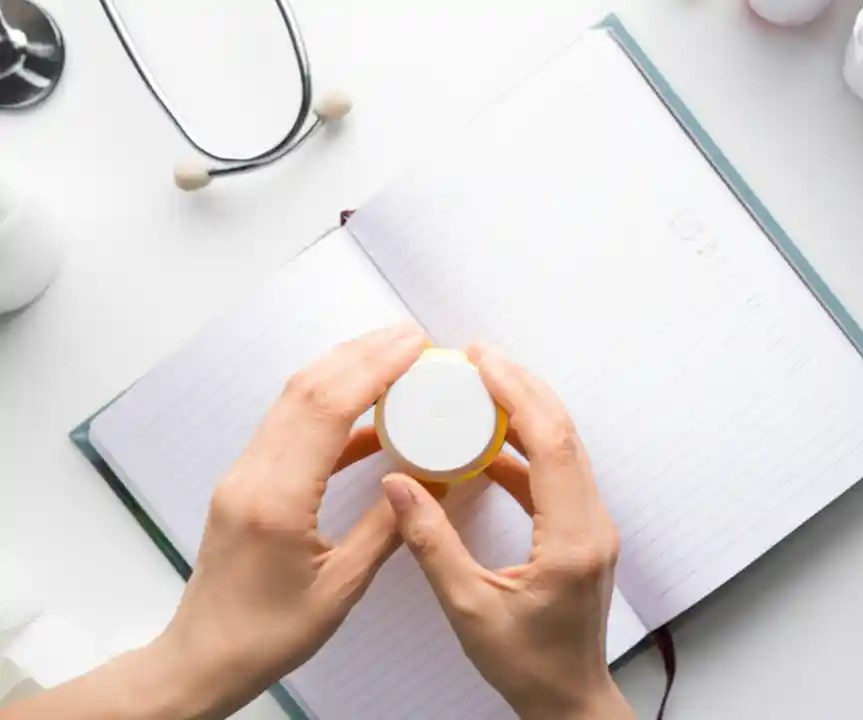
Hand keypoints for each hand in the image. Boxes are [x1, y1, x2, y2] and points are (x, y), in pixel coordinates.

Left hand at [150, 323, 427, 715]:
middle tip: (412, 337)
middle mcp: (252, 474)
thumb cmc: (266, 635)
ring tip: (396, 358)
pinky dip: (332, 408)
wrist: (204, 658)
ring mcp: (244, 474)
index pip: (326, 409)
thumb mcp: (342, 587)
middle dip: (361, 353)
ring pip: (294, 400)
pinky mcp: (247, 481)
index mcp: (276, 500)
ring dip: (344, 370)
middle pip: (306, 388)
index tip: (413, 346)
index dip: (372, 368)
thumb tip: (432, 481)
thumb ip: (389, 528)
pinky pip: (291, 427)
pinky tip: (372, 417)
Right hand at [381, 344, 632, 719]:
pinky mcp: (582, 532)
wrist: (569, 699)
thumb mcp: (469, 608)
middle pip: (564, 434)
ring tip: (480, 388)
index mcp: (571, 540)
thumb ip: (432, 544)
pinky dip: (524, 452)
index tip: (482, 362)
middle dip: (522, 388)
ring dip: (526, 414)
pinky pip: (556, 476)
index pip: (551, 444)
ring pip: (564, 450)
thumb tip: (400, 484)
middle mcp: (592, 524)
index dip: (517, 395)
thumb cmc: (527, 666)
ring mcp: (593, 526)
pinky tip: (488, 446)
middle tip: (478, 357)